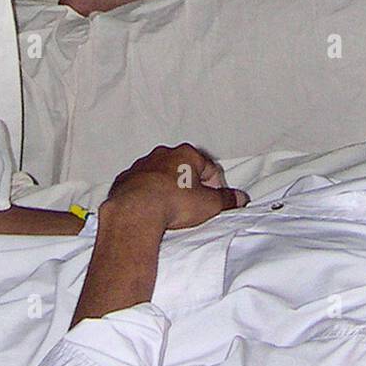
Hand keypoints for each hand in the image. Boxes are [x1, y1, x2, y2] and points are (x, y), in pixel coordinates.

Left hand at [105, 143, 248, 230]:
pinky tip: (150, 208)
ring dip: (167, 187)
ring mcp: (142, 165)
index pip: (209, 167)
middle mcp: (163, 154)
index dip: (215, 186)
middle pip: (183, 167)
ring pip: (160, 174)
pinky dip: (146, 193)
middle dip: (190, 184)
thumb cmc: (174, 202)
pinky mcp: (125, 178)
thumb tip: (240, 198)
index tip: (214, 200)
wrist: (136, 211)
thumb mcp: (209, 204)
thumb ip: (227, 199)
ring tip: (171, 208)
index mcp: (186, 154)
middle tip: (193, 205)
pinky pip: (140, 184)